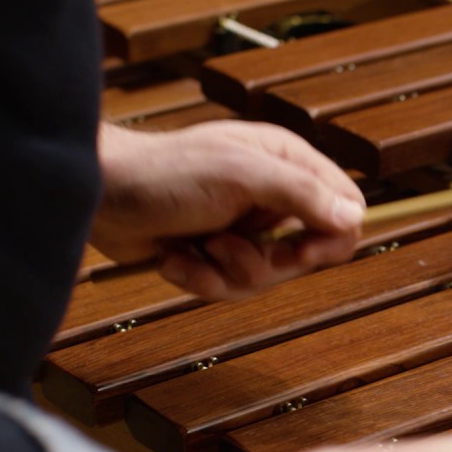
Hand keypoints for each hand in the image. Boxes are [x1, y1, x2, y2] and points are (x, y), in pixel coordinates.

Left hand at [93, 121, 365, 299]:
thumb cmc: (166, 173)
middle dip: (265, 262)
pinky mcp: (216, 255)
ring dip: (226, 272)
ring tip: (195, 248)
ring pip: (268, 277)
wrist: (96, 196)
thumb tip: (355, 217)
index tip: (303, 251)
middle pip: (307, 253)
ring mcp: (244, 228)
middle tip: (227, 246)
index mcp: (288, 164)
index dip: (332, 237)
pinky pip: (231, 287)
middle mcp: (272, 196)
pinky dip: (200, 279)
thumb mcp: (242, 176)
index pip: (345, 208)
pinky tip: (173, 259)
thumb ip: (302, 194)